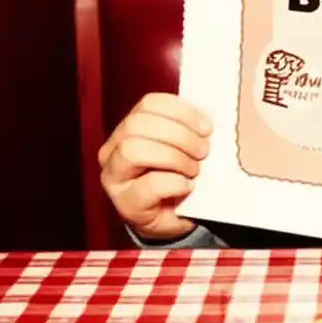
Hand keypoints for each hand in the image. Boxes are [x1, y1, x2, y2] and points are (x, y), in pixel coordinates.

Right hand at [98, 93, 211, 240]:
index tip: (207, 127)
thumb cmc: (180, 177)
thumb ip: (189, 129)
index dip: (181, 111)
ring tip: (194, 170)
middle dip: (179, 136)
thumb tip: (207, 120)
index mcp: (130, 127)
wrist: (175, 218)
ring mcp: (114, 177)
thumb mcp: (184, 148)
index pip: (149, 104)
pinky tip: (188, 186)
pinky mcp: (125, 204)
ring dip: (174, 158)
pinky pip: (148, 185)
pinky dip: (175, 183)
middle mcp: (114, 149)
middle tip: (203, 151)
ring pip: (134, 149)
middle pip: (139, 124)